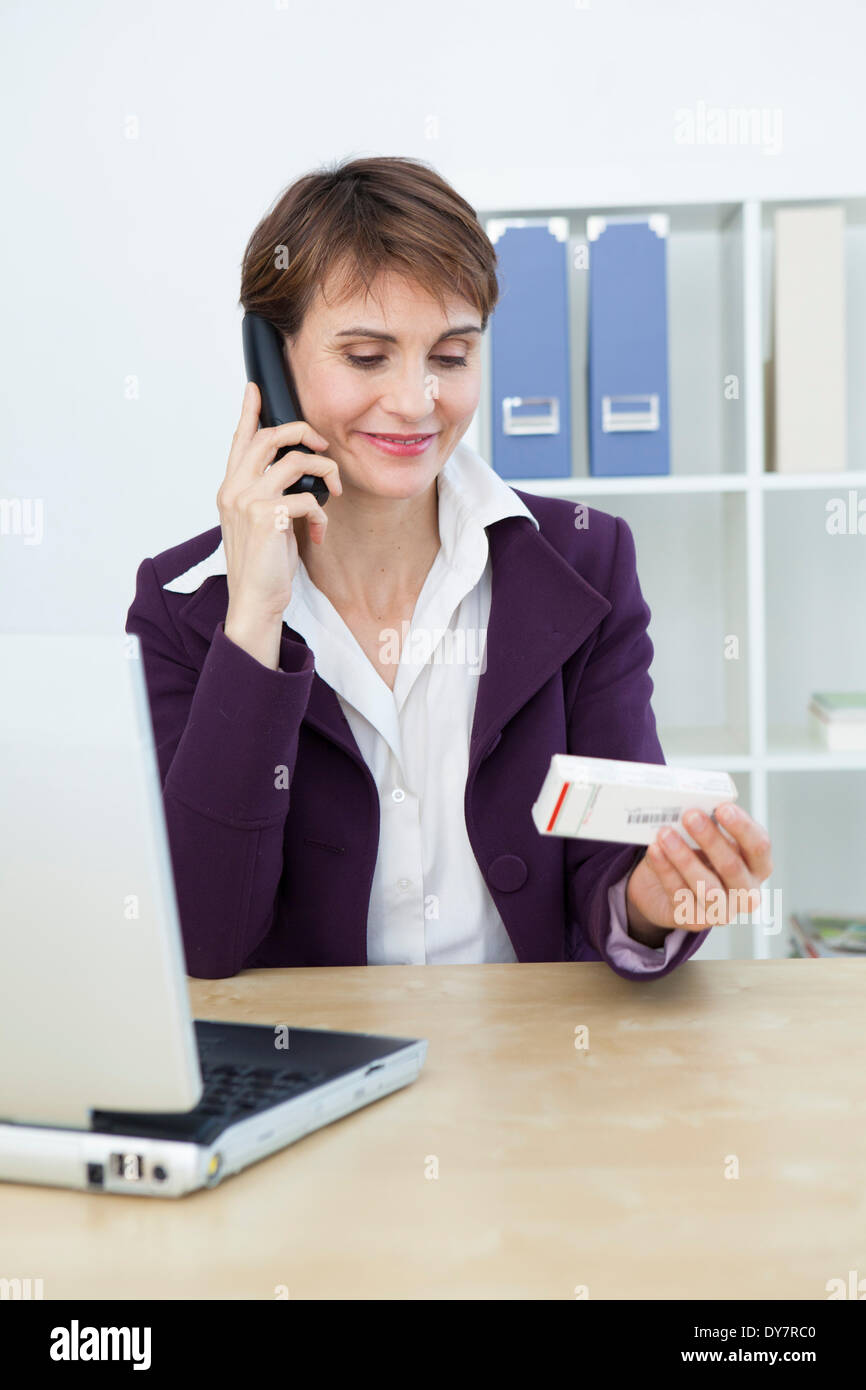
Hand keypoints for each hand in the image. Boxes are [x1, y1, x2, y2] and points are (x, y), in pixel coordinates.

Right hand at [217, 381, 341, 624]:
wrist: (256, 601)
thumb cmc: (265, 565)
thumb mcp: (266, 522)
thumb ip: (272, 495)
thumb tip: (297, 473)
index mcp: (230, 489)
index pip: (239, 441)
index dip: (248, 412)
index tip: (254, 388)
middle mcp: (234, 490)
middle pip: (269, 438)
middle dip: (301, 431)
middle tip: (322, 444)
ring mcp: (248, 502)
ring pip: (294, 461)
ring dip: (323, 472)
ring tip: (332, 491)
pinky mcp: (267, 517)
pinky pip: (308, 498)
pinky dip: (321, 515)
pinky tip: (318, 533)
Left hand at [625, 803, 773, 938]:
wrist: (663, 889)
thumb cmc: (695, 856)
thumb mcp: (706, 838)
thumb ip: (707, 823)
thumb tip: (691, 803)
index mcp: (757, 866)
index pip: (759, 846)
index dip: (742, 827)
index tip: (722, 807)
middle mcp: (746, 892)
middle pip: (732, 866)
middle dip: (710, 839)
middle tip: (689, 815)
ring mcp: (723, 910)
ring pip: (707, 886)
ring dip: (684, 857)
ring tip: (665, 834)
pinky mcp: (695, 921)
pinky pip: (680, 895)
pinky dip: (665, 870)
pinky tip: (655, 851)